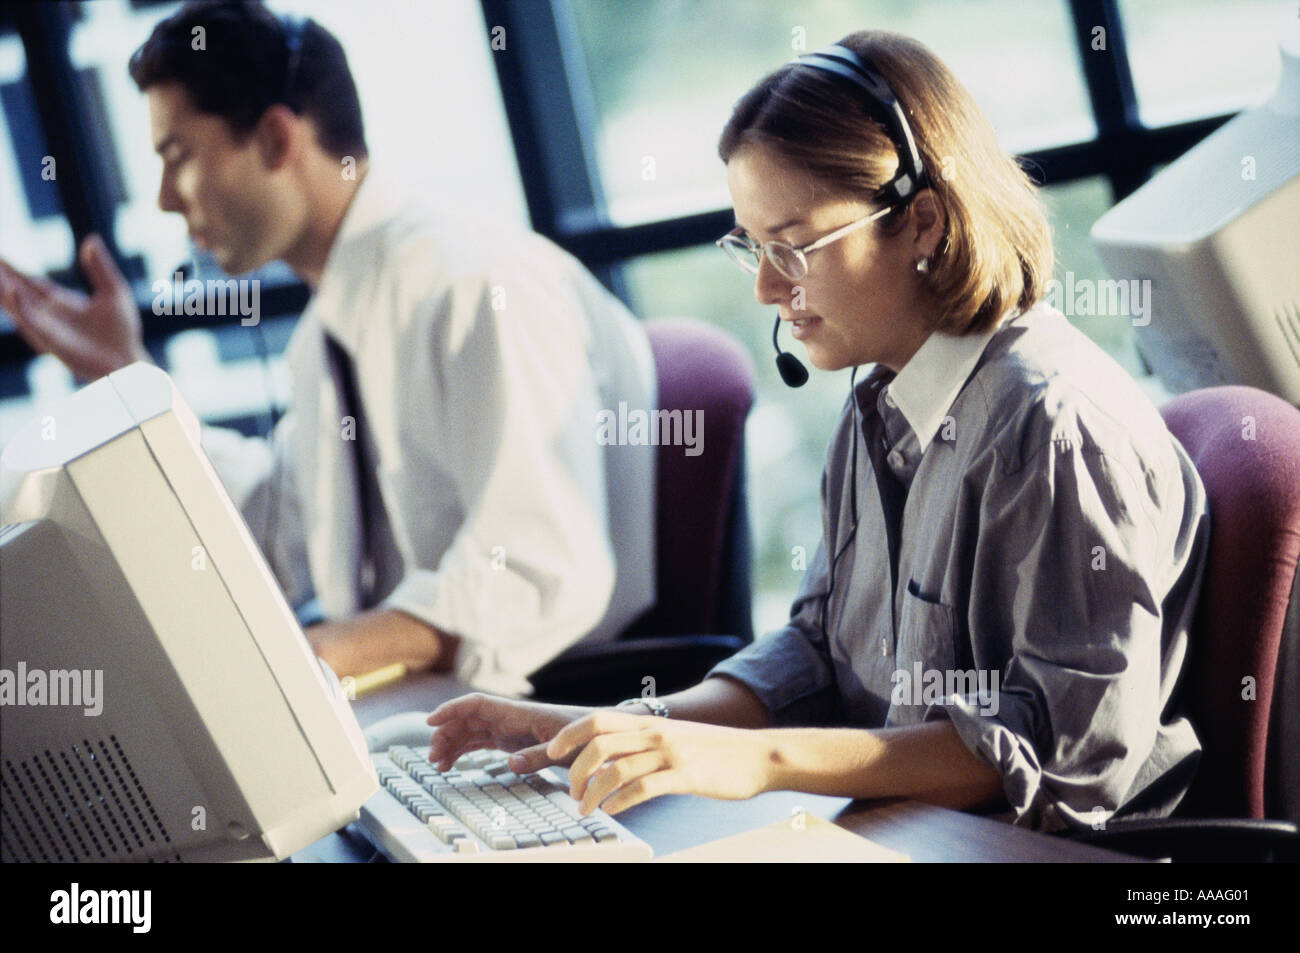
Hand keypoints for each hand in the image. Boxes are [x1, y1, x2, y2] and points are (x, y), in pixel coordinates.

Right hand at [0, 234, 148, 379]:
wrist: (128, 360)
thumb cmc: (122, 330)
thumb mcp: (114, 291)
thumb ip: (100, 267)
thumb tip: (91, 239)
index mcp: (60, 302)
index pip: (29, 282)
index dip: (12, 269)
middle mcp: (48, 315)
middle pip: (16, 291)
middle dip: (1, 277)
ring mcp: (47, 328)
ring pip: (17, 305)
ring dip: (3, 290)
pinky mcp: (52, 341)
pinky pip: (32, 322)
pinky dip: (21, 307)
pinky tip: (11, 292)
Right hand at [426, 693, 591, 772]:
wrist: (599, 733)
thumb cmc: (584, 736)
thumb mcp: (564, 748)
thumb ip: (537, 755)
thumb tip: (509, 763)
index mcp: (518, 712)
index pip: (477, 704)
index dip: (452, 710)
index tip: (431, 721)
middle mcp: (509, 717)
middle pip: (467, 719)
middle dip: (446, 733)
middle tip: (433, 757)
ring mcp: (507, 727)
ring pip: (470, 730)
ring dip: (451, 743)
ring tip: (438, 764)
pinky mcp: (510, 739)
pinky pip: (479, 740)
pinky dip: (463, 750)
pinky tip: (451, 763)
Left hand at [548, 711, 772, 815]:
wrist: (759, 755)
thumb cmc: (715, 751)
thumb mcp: (675, 738)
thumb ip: (644, 743)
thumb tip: (612, 758)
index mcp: (650, 723)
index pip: (597, 720)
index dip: (569, 735)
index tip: (550, 752)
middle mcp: (656, 734)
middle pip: (599, 744)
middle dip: (575, 769)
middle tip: (570, 791)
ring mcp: (671, 754)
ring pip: (616, 770)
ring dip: (592, 792)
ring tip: (585, 809)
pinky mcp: (686, 777)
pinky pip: (643, 789)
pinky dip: (620, 802)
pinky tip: (613, 811)